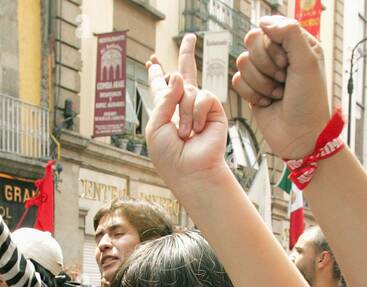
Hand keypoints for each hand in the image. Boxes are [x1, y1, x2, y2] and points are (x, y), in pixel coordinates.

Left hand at [145, 39, 228, 188]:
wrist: (192, 171)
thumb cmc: (170, 155)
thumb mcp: (156, 125)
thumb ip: (164, 98)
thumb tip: (179, 74)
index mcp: (165, 110)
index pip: (161, 86)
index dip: (156, 74)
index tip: (151, 62)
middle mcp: (183, 105)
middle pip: (185, 73)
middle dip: (187, 54)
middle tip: (189, 36)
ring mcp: (199, 107)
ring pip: (189, 90)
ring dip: (184, 113)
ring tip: (185, 134)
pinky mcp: (214, 110)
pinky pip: (204, 96)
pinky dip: (197, 112)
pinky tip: (197, 130)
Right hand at [232, 17, 331, 159]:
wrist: (301, 137)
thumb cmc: (309, 102)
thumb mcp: (307, 62)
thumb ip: (289, 33)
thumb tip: (263, 22)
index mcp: (296, 43)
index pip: (270, 27)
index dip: (273, 46)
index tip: (287, 64)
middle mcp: (279, 55)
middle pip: (252, 41)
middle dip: (266, 64)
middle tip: (283, 79)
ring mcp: (264, 72)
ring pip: (242, 61)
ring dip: (261, 82)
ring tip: (277, 94)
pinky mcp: (252, 89)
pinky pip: (237, 80)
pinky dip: (252, 94)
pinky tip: (267, 102)